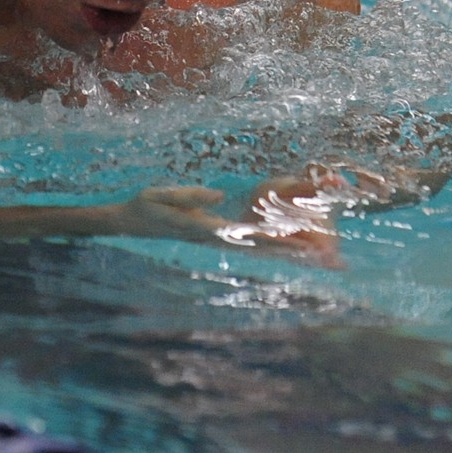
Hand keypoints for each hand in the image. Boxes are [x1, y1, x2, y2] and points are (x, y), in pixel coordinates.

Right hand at [103, 181, 345, 267]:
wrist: (131, 222)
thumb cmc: (146, 206)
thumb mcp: (162, 197)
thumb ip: (191, 199)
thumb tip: (220, 200)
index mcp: (207, 230)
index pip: (248, 237)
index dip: (275, 239)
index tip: (300, 244)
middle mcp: (216, 239)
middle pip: (259, 248)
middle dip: (288, 250)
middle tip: (320, 255)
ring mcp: (215, 239)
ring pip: (255, 247)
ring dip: (281, 249)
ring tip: (312, 252)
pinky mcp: (213, 234)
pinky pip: (244, 241)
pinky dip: (265, 243)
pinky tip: (281, 242)